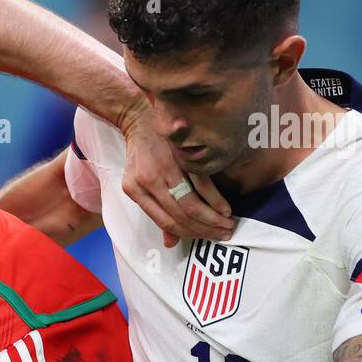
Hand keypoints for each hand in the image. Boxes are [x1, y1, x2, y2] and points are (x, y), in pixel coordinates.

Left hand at [120, 105, 233, 247]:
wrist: (140, 118)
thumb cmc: (142, 154)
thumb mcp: (140, 183)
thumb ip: (156, 212)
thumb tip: (170, 243)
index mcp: (134, 190)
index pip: (164, 221)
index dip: (187, 234)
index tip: (204, 239)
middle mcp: (147, 181)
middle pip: (179, 215)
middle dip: (203, 230)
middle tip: (222, 235)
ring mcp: (164, 168)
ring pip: (190, 203)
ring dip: (212, 219)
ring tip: (227, 225)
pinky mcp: (181, 156)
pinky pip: (201, 184)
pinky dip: (215, 200)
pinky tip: (225, 209)